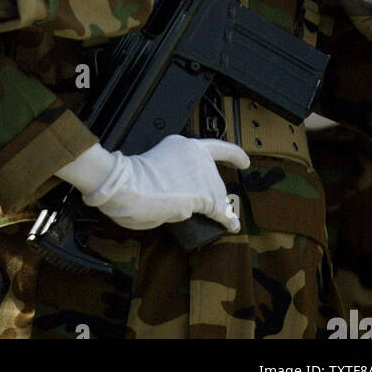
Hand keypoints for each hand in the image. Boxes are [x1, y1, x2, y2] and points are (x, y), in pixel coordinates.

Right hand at [57, 135, 249, 230]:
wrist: (126, 184)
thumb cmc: (129, 179)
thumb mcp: (154, 166)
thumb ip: (170, 174)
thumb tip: (180, 198)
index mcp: (182, 144)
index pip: (216, 147)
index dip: (233, 154)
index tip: (245, 161)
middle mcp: (197, 155)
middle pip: (214, 178)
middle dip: (212, 193)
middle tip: (201, 206)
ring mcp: (203, 174)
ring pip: (217, 195)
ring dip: (217, 209)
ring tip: (220, 220)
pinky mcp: (205, 196)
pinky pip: (221, 212)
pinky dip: (227, 221)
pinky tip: (232, 227)